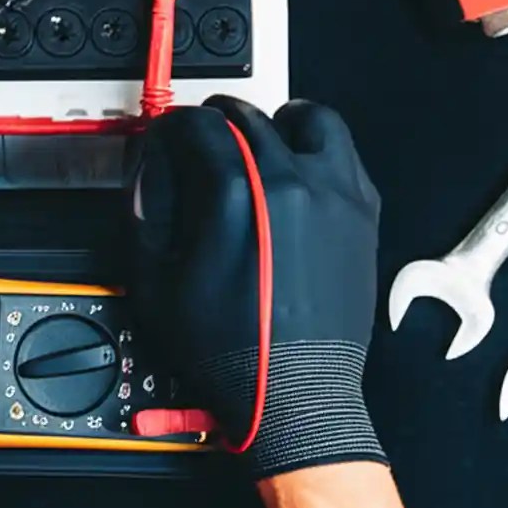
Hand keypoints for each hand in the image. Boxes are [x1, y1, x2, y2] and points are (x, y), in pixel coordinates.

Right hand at [129, 96, 384, 477]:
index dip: (170, 128)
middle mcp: (292, 182)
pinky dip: (318, 153)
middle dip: (215, 122)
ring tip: (261, 139)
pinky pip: (345, 157)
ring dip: (278, 122)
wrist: (292, 391)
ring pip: (311, 119)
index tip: (165, 139)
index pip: (197, 126)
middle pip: (249, 116)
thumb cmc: (233, 351)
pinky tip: (299, 172)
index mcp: (237, 193)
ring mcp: (335, 195)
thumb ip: (146, 217)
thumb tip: (151, 179)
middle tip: (200, 140)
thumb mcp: (156, 284)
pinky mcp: (362, 216)